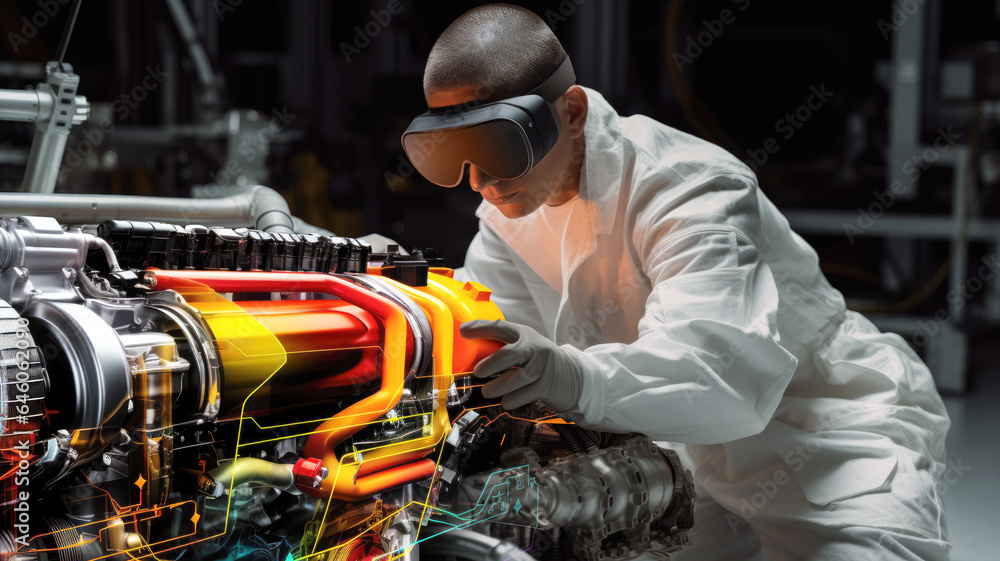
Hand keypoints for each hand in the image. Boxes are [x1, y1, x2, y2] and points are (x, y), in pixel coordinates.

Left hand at [459, 320, 583, 410]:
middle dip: (492, 363)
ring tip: (487, 392)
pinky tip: (505, 402)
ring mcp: (543, 366)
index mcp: (523, 334)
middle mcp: (534, 347)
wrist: (570, 374)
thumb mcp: (523, 346)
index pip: (501, 327)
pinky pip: (528, 393)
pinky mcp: (548, 384)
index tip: (464, 331)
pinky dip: (514, 399)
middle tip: (478, 372)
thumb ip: (502, 346)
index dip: (482, 328)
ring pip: (519, 376)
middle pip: (512, 354)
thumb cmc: (537, 360)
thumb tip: (468, 353)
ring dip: (500, 386)